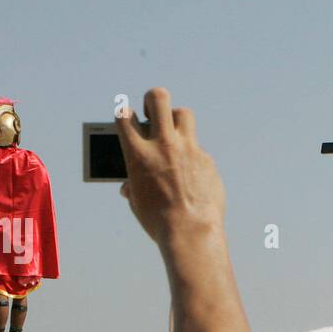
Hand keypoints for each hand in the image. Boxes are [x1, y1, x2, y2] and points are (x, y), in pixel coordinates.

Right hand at [116, 87, 223, 250]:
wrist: (191, 233)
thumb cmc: (159, 221)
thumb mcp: (138, 201)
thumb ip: (133, 184)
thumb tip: (128, 186)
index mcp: (139, 154)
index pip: (125, 116)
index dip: (125, 114)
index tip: (129, 120)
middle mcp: (164, 145)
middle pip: (158, 98)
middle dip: (153, 99)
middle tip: (152, 112)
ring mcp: (189, 149)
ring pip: (184, 114)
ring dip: (176, 119)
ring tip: (174, 134)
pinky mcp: (207, 160)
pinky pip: (198, 149)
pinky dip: (192, 156)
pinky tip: (191, 175)